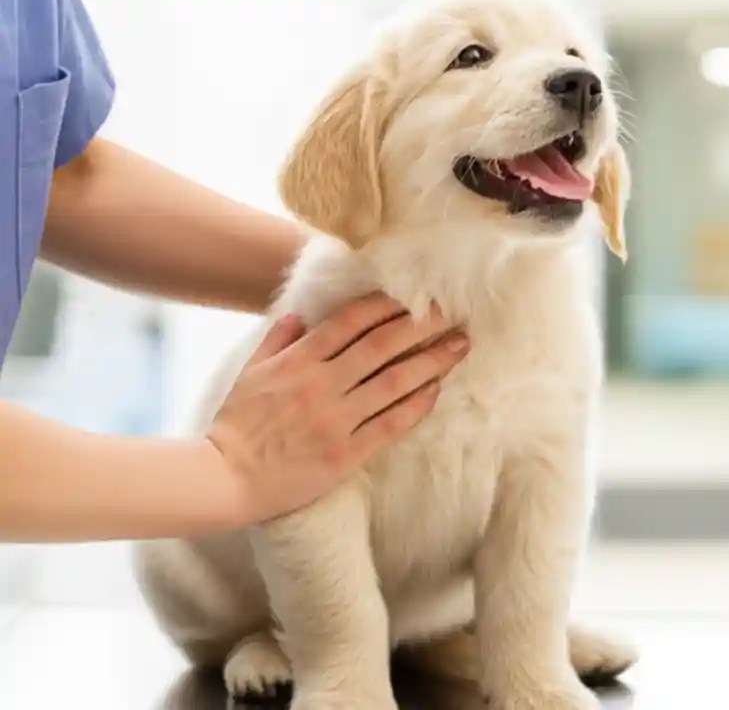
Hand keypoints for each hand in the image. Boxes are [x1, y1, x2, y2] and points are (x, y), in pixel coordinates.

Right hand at [206, 293, 467, 524]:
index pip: (350, 321)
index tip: (413, 294)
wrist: (223, 479)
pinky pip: (391, 423)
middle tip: (451, 312)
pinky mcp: (346, 453)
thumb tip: (298, 316)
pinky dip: (417, 404)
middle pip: (383, 344)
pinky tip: (437, 390)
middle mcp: (322, 384)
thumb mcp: (248, 374)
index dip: (386, 304)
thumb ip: (276, 342)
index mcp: (298, 361)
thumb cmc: (234, 427)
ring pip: (395, 381)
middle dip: (421, 324)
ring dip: (432, 361)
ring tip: (460, 346)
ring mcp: (337, 419)